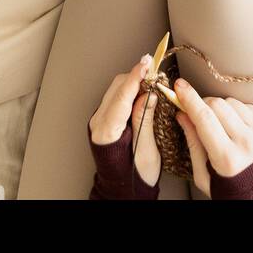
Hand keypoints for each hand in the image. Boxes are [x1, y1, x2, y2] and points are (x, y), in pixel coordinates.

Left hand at [88, 55, 160, 187]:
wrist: (123, 189)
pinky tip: (142, 89)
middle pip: (117, 88)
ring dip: (133, 81)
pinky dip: (129, 89)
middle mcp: (98, 123)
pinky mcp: (103, 118)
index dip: (135, 77)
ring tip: (151, 79)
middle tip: (154, 70)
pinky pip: (116, 96)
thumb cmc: (135, 176)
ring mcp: (99, 120)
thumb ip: (145, 120)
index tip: (146, 63)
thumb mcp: (146, 150)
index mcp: (106, 132)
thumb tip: (149, 94)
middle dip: (136, 76)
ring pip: (116, 89)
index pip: (122, 97)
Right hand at [173, 77, 252, 191]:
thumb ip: (193, 143)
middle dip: (203, 104)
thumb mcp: (205, 174)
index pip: (204, 118)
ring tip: (224, 129)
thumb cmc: (232, 187)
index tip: (179, 86)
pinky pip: (247, 105)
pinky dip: (237, 112)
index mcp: (227, 158)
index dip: (189, 99)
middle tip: (200, 115)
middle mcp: (247, 143)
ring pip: (231, 101)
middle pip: (217, 104)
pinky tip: (238, 129)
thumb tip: (182, 114)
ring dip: (222, 109)